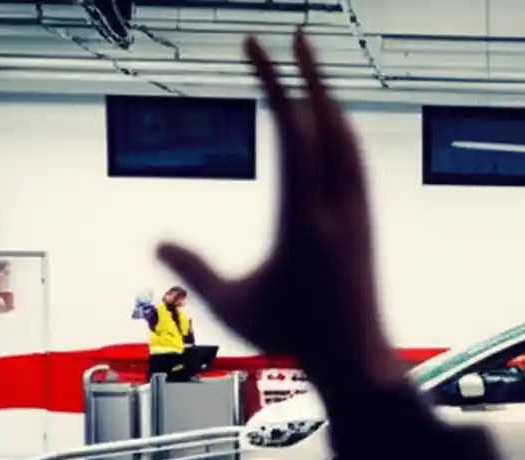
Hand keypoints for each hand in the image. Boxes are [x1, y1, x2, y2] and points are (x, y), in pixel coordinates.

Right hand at [156, 31, 402, 398]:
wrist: (357, 357)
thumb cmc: (293, 337)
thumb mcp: (234, 307)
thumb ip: (195, 272)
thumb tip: (157, 242)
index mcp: (304, 219)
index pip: (293, 133)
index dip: (276, 84)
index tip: (256, 47)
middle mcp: (338, 207)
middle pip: (327, 124)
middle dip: (310, 74)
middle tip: (292, 36)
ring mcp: (358, 212)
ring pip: (347, 140)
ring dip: (328, 99)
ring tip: (310, 69)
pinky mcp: (367, 220)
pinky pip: (354, 161)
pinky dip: (340, 131)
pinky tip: (331, 125)